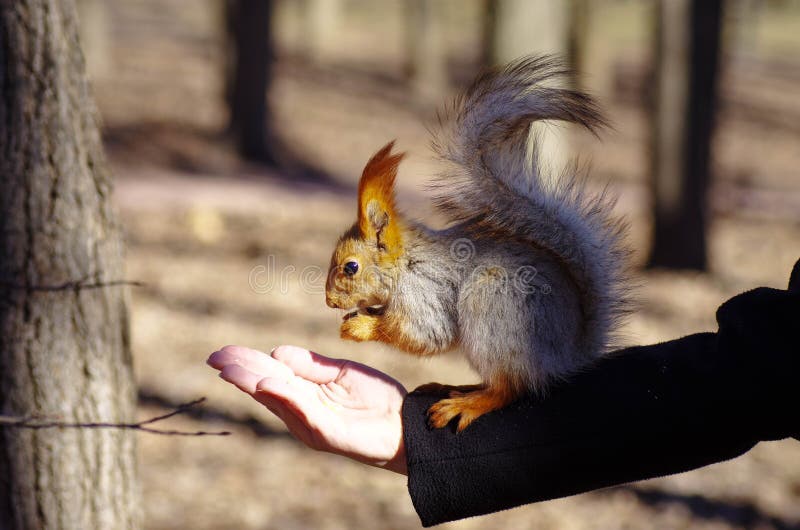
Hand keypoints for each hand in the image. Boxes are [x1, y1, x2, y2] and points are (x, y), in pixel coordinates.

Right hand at [207, 345, 407, 473]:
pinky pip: (301, 412)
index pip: (268, 374)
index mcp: (302, 392)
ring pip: (276, 399)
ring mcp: (309, 422)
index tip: (222, 353)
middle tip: (215, 358)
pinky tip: (266, 384)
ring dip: (252, 382)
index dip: (245, 363)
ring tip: (231, 368)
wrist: (403, 422)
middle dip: (240, 372)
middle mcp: (300, 409)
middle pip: (264, 386)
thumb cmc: (374, 398)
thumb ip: (309, 364)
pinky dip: (283, 397)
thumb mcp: (340, 372)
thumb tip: (276, 353)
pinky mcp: (324, 433)